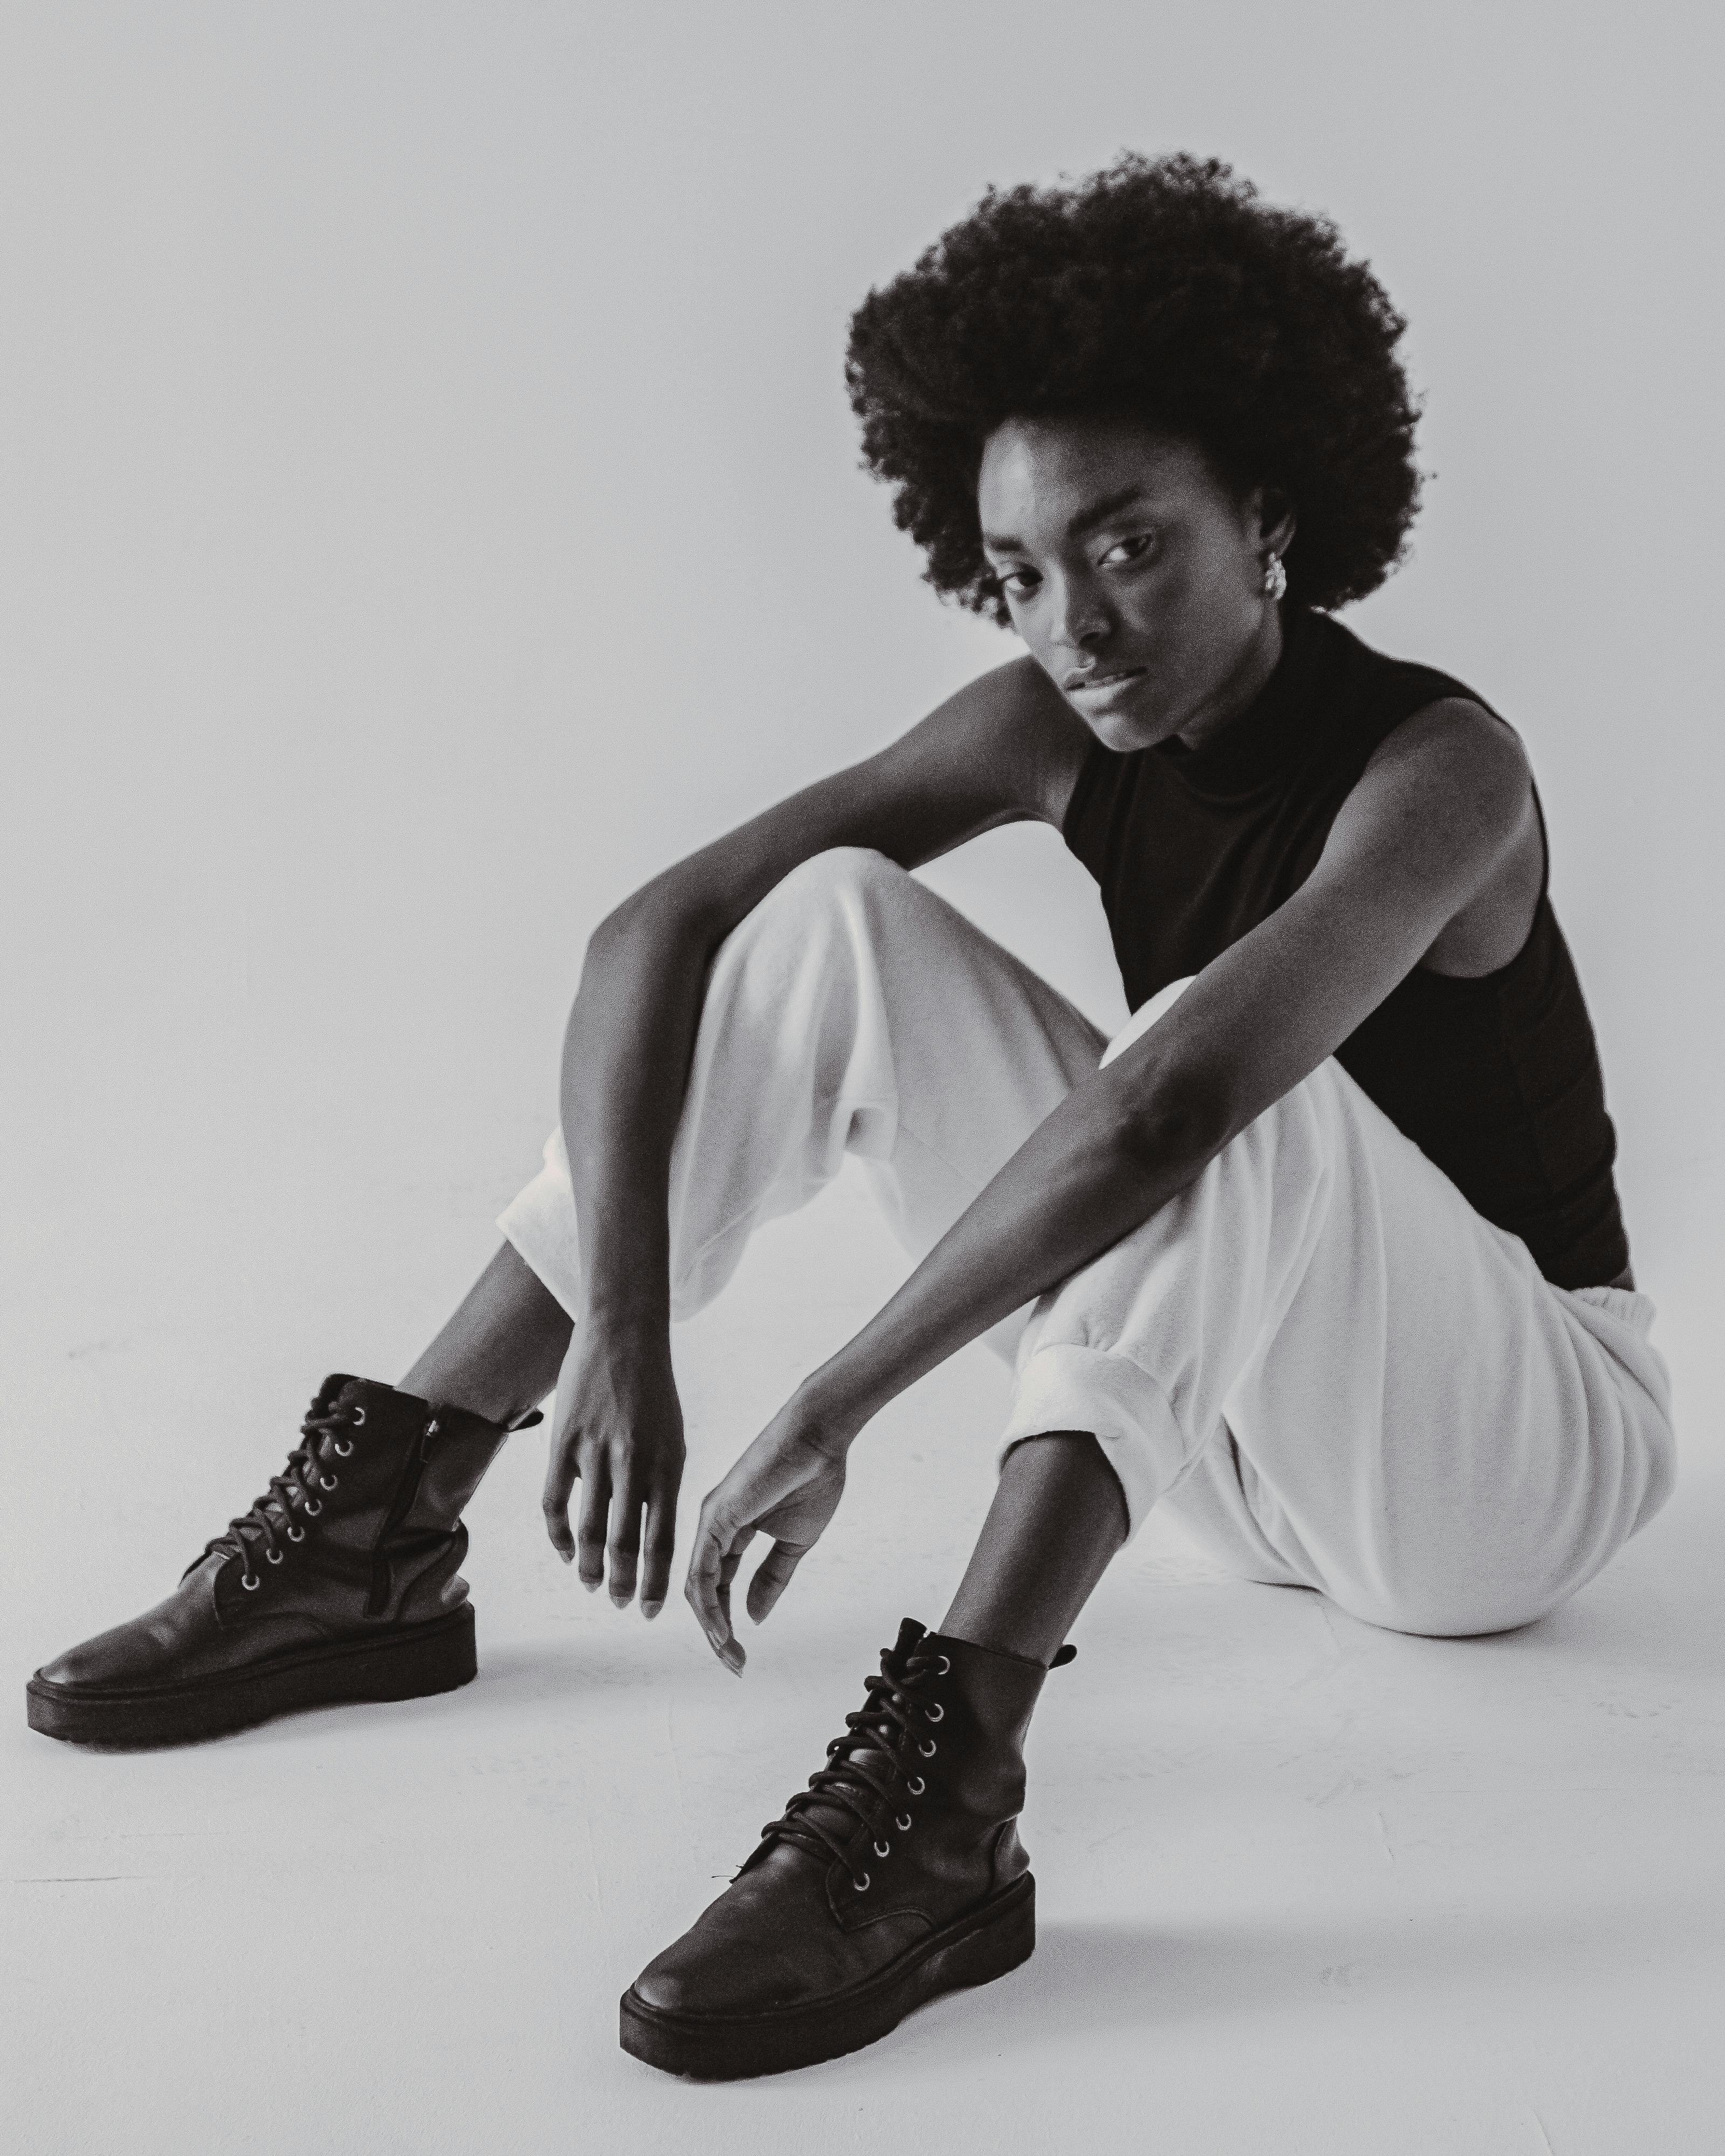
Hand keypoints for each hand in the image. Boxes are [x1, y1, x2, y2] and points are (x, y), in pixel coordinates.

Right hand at [542, 1317, 685, 1614]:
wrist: (623, 1335)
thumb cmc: (652, 1391)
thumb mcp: (672, 1438)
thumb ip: (661, 1484)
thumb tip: (651, 1534)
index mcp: (668, 1465)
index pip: (662, 1540)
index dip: (655, 1582)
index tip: (649, 1611)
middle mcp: (633, 1464)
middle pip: (625, 1543)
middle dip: (623, 1583)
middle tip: (619, 1603)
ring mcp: (595, 1454)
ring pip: (589, 1529)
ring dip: (590, 1567)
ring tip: (592, 1585)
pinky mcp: (563, 1443)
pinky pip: (555, 1503)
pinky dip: (559, 1536)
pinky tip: (566, 1552)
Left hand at [684, 1393, 851, 1672]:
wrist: (820, 1438)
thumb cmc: (813, 1478)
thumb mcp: (794, 1542)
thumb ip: (772, 1578)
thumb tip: (754, 1616)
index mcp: (729, 1532)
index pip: (716, 1587)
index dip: (725, 1623)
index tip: (740, 1656)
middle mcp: (712, 1529)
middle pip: (702, 1592)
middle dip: (716, 1633)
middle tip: (734, 1665)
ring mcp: (711, 1522)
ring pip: (698, 1586)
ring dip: (712, 1626)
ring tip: (729, 1655)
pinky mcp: (716, 1516)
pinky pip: (704, 1569)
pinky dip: (710, 1603)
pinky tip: (722, 1628)